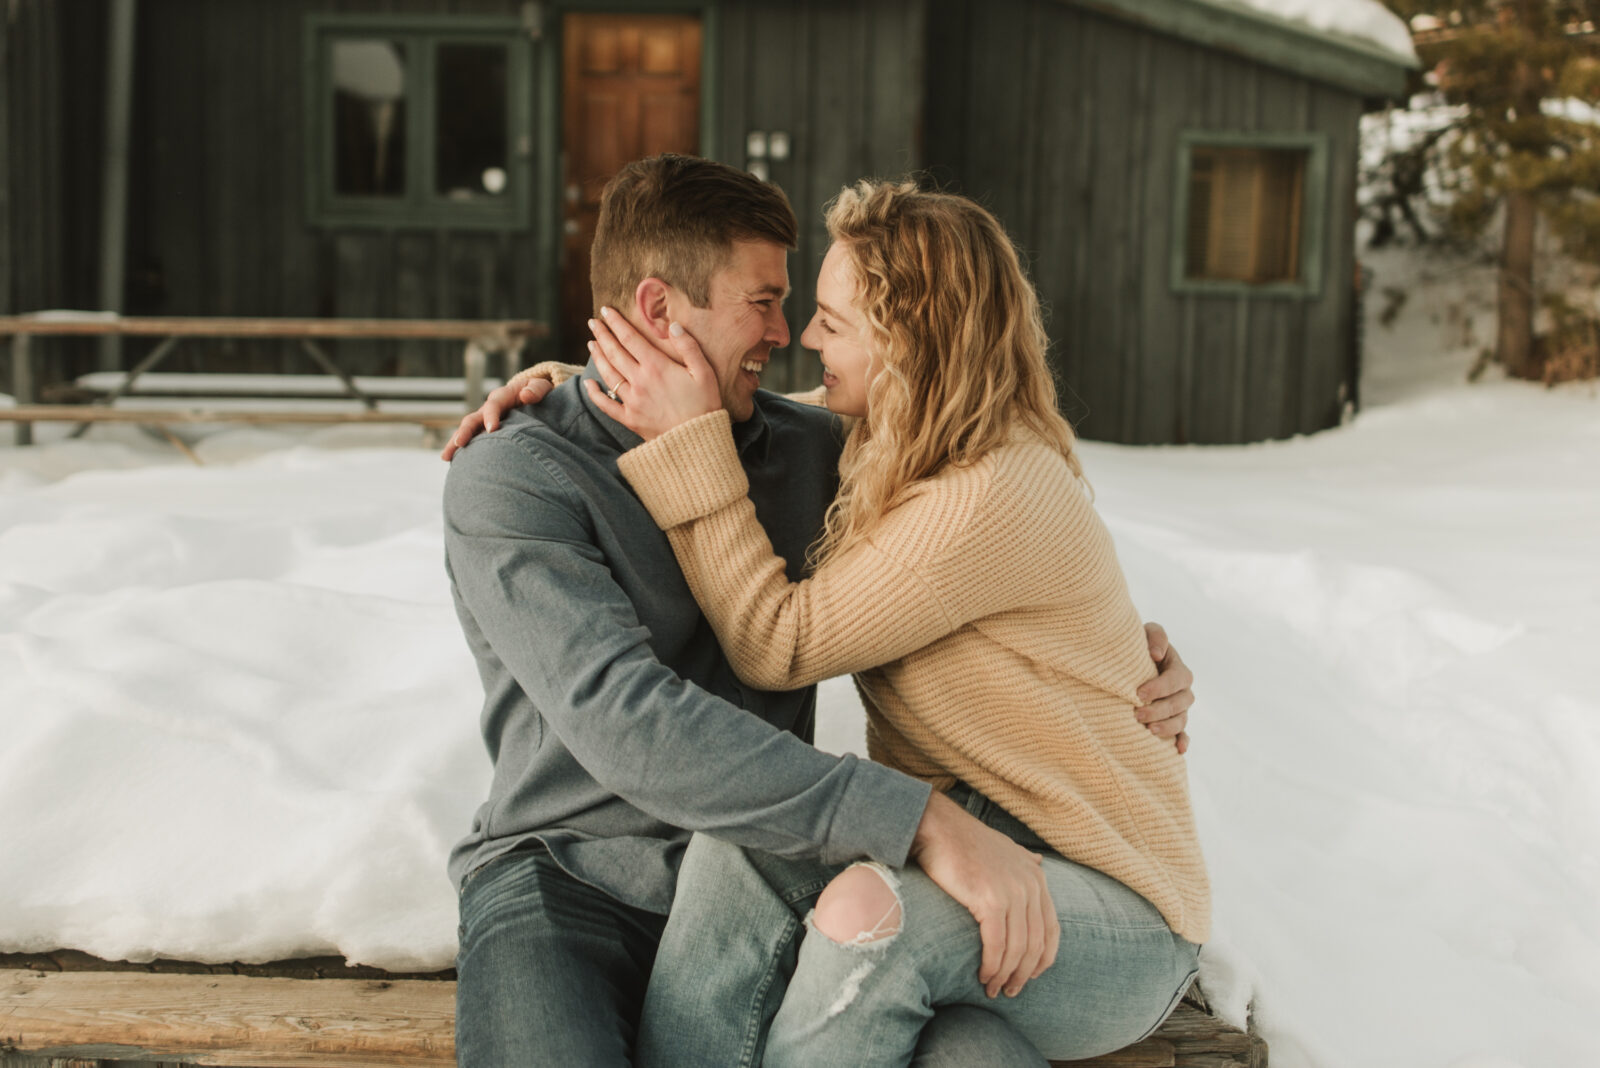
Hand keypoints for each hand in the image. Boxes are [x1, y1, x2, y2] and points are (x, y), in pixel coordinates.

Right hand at [439, 370, 554, 459]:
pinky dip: (463, 452)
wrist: (534, 398)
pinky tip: (456, 465)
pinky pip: (472, 442)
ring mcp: (484, 422)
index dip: (491, 416)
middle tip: (460, 443)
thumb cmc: (538, 394)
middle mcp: (488, 409)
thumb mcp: (540, 387)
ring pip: (467, 432)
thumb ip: (536, 390)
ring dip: (455, 443)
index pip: (493, 406)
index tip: (492, 429)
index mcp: (502, 397)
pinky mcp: (485, 433)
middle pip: (472, 419)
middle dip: (465, 431)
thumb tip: (526, 396)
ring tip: (446, 457)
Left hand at [583, 308, 720, 439]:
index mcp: (657, 366)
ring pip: (608, 374)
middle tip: (593, 322)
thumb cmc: (705, 405)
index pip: (630, 338)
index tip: (606, 311)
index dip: (616, 323)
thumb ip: (689, 347)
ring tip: (591, 344)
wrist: (697, 441)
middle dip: (602, 335)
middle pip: (615, 353)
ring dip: (598, 357)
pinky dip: (595, 393)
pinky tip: (588, 383)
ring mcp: (632, 401)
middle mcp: (639, 381)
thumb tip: (673, 325)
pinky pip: (606, 405)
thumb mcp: (704, 372)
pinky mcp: (629, 419)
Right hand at [909, 792, 1059, 998]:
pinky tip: (983, 975)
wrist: (936, 826)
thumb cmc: (965, 839)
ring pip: (1018, 949)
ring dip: (1006, 975)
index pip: (1051, 929)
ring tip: (993, 989)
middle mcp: (1030, 885)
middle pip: (1036, 944)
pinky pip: (997, 944)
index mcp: (1036, 877)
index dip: (1043, 958)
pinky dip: (992, 965)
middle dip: (1024, 974)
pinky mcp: (990, 900)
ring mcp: (1012, 892)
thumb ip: (1025, 859)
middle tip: (1010, 991)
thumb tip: (1040, 863)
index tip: (1029, 976)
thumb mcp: (1006, 846)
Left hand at [1137, 622, 1192, 753]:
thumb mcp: (1145, 633)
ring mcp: (1179, 707)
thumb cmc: (1137, 646)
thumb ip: (1155, 636)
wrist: (1127, 663)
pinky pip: (1183, 734)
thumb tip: (1156, 655)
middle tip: (1137, 714)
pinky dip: (1182, 742)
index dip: (1160, 688)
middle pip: (1180, 703)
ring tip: (1149, 730)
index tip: (1139, 693)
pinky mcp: (1173, 721)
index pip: (1177, 679)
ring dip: (1168, 727)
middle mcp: (1182, 689)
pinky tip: (1178, 750)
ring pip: (1181, 720)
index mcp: (1177, 668)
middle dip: (1160, 710)